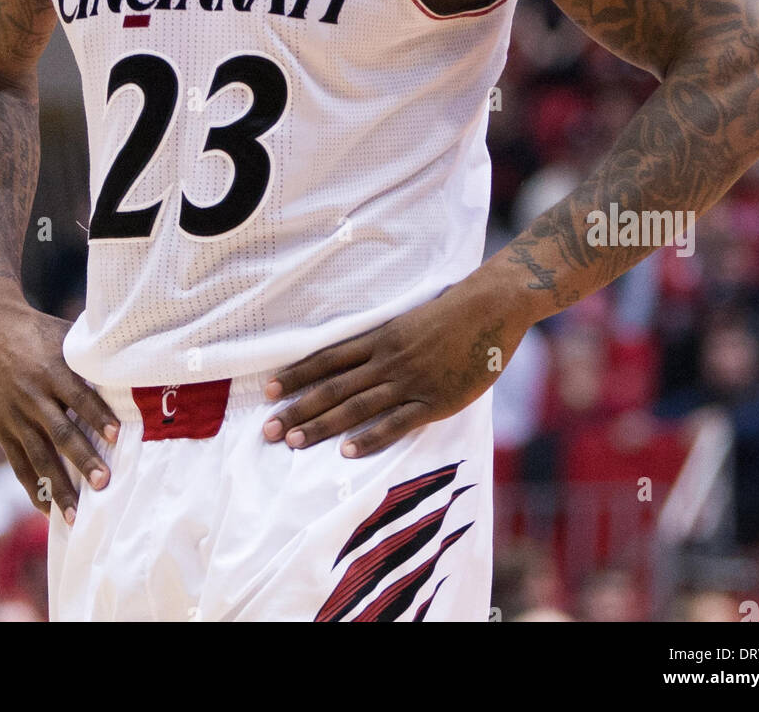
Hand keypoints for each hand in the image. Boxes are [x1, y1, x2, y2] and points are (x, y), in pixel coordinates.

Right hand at [0, 280, 119, 524]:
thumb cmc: (38, 331)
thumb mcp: (64, 336)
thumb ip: (91, 356)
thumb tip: (131, 368)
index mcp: (51, 369)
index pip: (78, 396)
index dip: (97, 415)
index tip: (115, 435)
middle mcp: (32, 395)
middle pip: (60, 432)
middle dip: (82, 460)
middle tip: (103, 484)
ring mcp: (14, 415)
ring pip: (38, 456)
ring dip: (58, 487)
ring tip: (76, 515)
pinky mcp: (1, 428)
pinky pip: (18, 463)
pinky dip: (33, 487)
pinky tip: (47, 510)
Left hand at [262, 273, 525, 457]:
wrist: (490, 308)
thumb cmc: (454, 313)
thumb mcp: (410, 321)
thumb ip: (386, 340)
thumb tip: (364, 356)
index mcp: (380, 337)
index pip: (328, 359)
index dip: (297, 375)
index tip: (269, 390)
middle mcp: (386, 359)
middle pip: (332, 387)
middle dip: (297, 408)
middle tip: (269, 428)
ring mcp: (408, 381)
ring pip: (356, 407)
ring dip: (322, 425)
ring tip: (293, 442)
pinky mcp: (433, 401)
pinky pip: (395, 423)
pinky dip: (369, 438)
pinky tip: (346, 450)